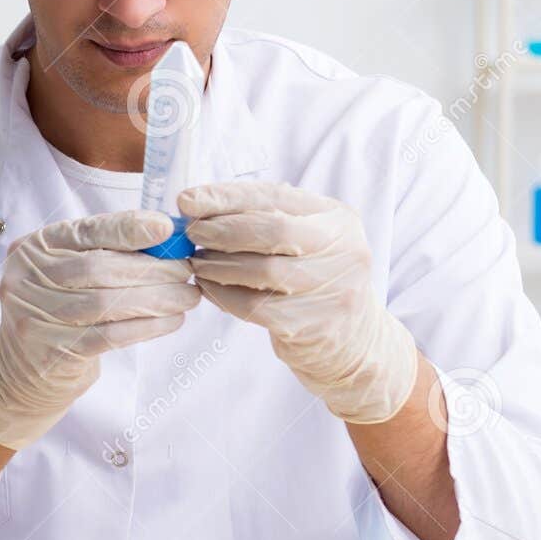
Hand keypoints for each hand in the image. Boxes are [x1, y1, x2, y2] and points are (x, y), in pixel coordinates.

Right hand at [0, 210, 200, 449]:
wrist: (21, 367)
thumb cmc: (58, 309)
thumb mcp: (68, 271)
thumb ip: (104, 251)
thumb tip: (165, 235)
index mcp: (33, 248)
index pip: (85, 231)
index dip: (127, 228)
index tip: (165, 228)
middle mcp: (26, 278)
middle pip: (98, 268)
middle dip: (151, 268)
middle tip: (186, 269)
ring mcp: (34, 317)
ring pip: (107, 304)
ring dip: (157, 299)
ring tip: (187, 296)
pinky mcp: (52, 352)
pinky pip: (109, 336)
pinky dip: (147, 327)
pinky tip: (171, 321)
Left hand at [180, 181, 417, 424]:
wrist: (352, 342)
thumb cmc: (315, 280)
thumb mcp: (308, 240)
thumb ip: (267, 218)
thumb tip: (200, 205)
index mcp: (338, 219)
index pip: (276, 197)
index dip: (227, 197)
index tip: (187, 200)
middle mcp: (344, 250)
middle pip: (272, 231)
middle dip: (222, 229)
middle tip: (192, 233)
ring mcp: (332, 290)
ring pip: (261, 270)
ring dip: (218, 264)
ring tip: (197, 262)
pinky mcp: (311, 326)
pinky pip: (253, 306)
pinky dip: (222, 294)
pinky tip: (208, 288)